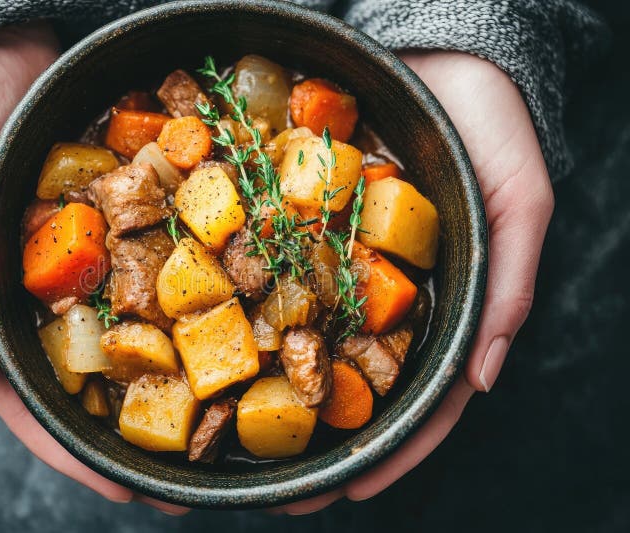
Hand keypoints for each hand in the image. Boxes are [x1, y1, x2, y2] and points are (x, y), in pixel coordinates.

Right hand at [0, 23, 186, 515]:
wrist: (4, 47)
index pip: (31, 398)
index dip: (73, 451)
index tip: (125, 493)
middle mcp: (51, 294)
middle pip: (92, 382)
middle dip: (133, 435)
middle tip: (183, 482)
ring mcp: (95, 263)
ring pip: (133, 335)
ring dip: (170, 380)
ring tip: (216, 425)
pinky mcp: (128, 224)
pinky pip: (163, 272)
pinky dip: (190, 304)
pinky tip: (228, 327)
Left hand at [273, 51, 553, 513]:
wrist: (436, 55)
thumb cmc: (490, 125)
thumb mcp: (520, 201)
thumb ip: (507, 282)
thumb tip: (482, 376)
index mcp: (438, 300)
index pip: (419, 392)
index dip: (391, 447)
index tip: (351, 489)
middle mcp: (383, 291)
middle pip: (355, 381)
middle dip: (324, 439)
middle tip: (288, 489)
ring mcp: (341, 261)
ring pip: (311, 339)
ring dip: (283, 394)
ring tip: (247, 446)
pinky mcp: (305, 222)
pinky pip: (276, 274)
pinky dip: (258, 312)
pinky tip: (229, 344)